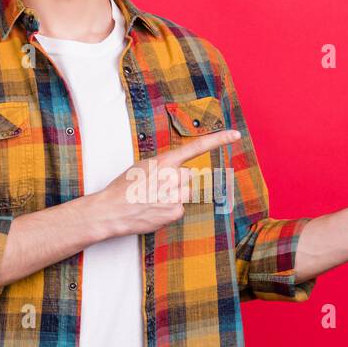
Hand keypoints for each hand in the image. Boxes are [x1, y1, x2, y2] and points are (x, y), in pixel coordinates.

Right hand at [91, 128, 242, 237]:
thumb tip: (178, 170)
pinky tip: (155, 209)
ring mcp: (175, 195)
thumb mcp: (143, 166)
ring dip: (174, 196)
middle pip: (189, 176)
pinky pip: (180, 208)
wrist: (111, 210)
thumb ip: (164, 165)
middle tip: (156, 188)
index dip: (218, 140)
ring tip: (153, 199)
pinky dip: (170, 209)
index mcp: (164, 161)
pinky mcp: (175, 212)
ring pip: (186, 193)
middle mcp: (173, 176)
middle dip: (177, 182)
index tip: (235, 134)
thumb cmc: (123, 187)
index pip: (197, 147)